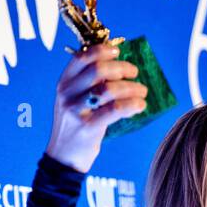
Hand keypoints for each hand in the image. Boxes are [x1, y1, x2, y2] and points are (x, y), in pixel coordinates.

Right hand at [44, 44, 148, 172]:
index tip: (118, 51)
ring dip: (131, 87)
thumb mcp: (74, 100)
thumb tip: (118, 67)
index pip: (82, 57)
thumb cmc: (75, 125)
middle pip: (98, 70)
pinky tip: (140, 105)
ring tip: (142, 91)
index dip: (102, 50)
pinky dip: (131, 104)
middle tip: (135, 72)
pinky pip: (115, 110)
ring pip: (108, 89)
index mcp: (64, 82)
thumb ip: (89, 84)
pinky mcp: (88, 127)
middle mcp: (67, 93)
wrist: (64, 156)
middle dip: (122, 68)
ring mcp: (76, 110)